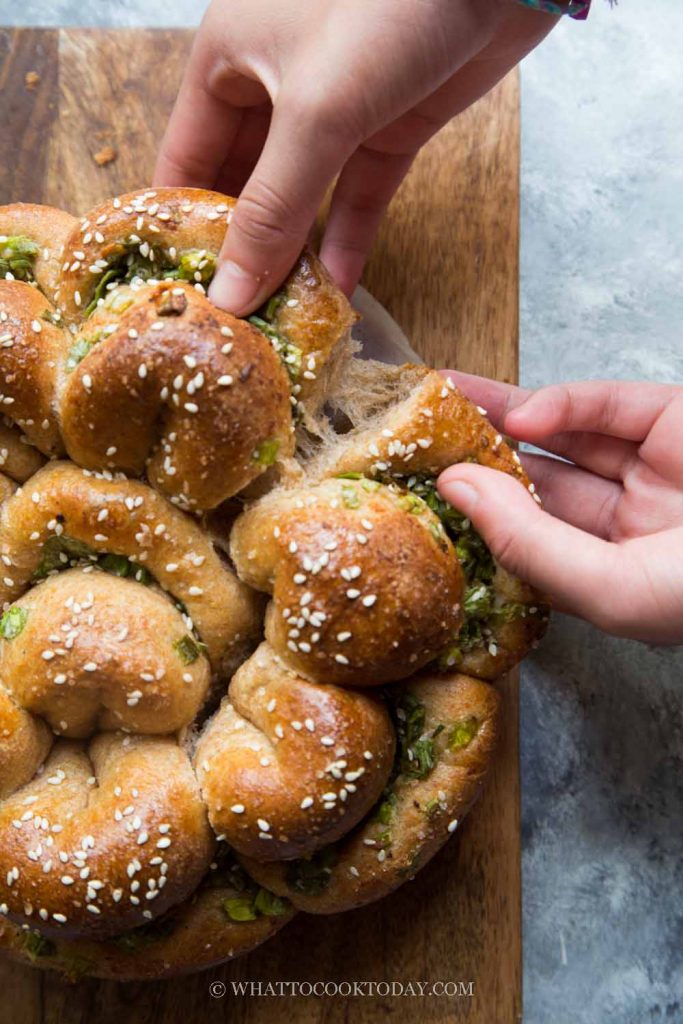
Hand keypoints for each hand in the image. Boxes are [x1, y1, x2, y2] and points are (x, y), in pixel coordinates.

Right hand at [154, 0, 553, 313]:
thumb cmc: (386, 5)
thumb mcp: (314, 113)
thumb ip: (271, 210)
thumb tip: (231, 295)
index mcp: (228, 60)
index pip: (186, 161)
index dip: (181, 230)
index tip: (182, 298)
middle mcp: (272, 84)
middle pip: (242, 186)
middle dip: (241, 251)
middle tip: (236, 322)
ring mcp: (336, 108)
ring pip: (302, 196)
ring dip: (295, 254)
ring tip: (284, 318)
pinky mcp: (390, 124)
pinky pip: (358, 194)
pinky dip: (349, 238)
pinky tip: (338, 289)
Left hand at [437, 374, 682, 643]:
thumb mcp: (611, 590)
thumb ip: (529, 543)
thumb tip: (457, 488)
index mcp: (604, 575)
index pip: (524, 541)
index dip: (474, 516)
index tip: (419, 495)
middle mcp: (622, 523)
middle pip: (534, 482)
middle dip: (479, 456)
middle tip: (418, 435)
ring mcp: (646, 470)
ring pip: (560, 435)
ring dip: (502, 416)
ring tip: (444, 398)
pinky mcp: (671, 421)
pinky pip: (606, 405)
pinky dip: (560, 403)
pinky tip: (520, 414)